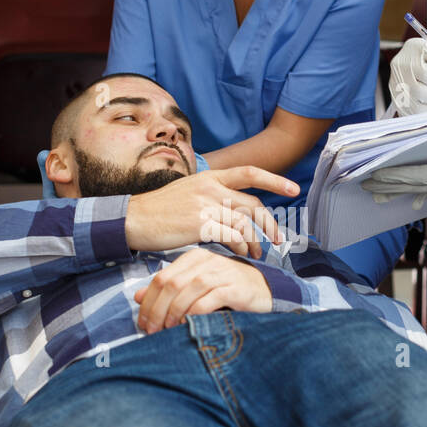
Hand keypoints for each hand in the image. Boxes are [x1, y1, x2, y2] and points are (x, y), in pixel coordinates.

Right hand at [124, 166, 298, 259]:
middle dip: (270, 224)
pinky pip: (231, 237)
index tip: (293, 189)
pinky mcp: (199, 225)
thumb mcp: (187, 191)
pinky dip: (240, 247)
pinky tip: (239, 254)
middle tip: (277, 239)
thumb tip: (230, 208)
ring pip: (243, 224)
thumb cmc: (158, 210)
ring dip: (254, 241)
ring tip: (255, 253)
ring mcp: (205, 205)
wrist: (133, 219)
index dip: (275, 180)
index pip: (249, 172)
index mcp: (209, 176)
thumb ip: (210, 195)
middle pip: (253, 204)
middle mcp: (210, 187)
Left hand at [133, 248, 271, 332]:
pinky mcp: (235, 288)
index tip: (142, 322)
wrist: (265, 289)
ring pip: (187, 291)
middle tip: (151, 330)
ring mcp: (222, 273)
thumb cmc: (227, 288)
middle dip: (157, 310)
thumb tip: (137, 297)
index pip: (162, 278)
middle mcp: (207, 262)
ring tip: (166, 330)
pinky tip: (187, 325)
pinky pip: (208, 301)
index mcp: (194, 258)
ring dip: (173, 313)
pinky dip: (193, 314)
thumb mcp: (195, 287)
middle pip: (171, 284)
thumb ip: (168, 290)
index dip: (148, 302)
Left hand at [361, 133, 426, 207]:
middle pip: (413, 183)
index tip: (372, 175)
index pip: (418, 174)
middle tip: (361, 185)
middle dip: (387, 183)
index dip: (394, 175)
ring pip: (420, 186)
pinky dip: (419, 191)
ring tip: (375, 193)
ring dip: (397, 189)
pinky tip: (411, 200)